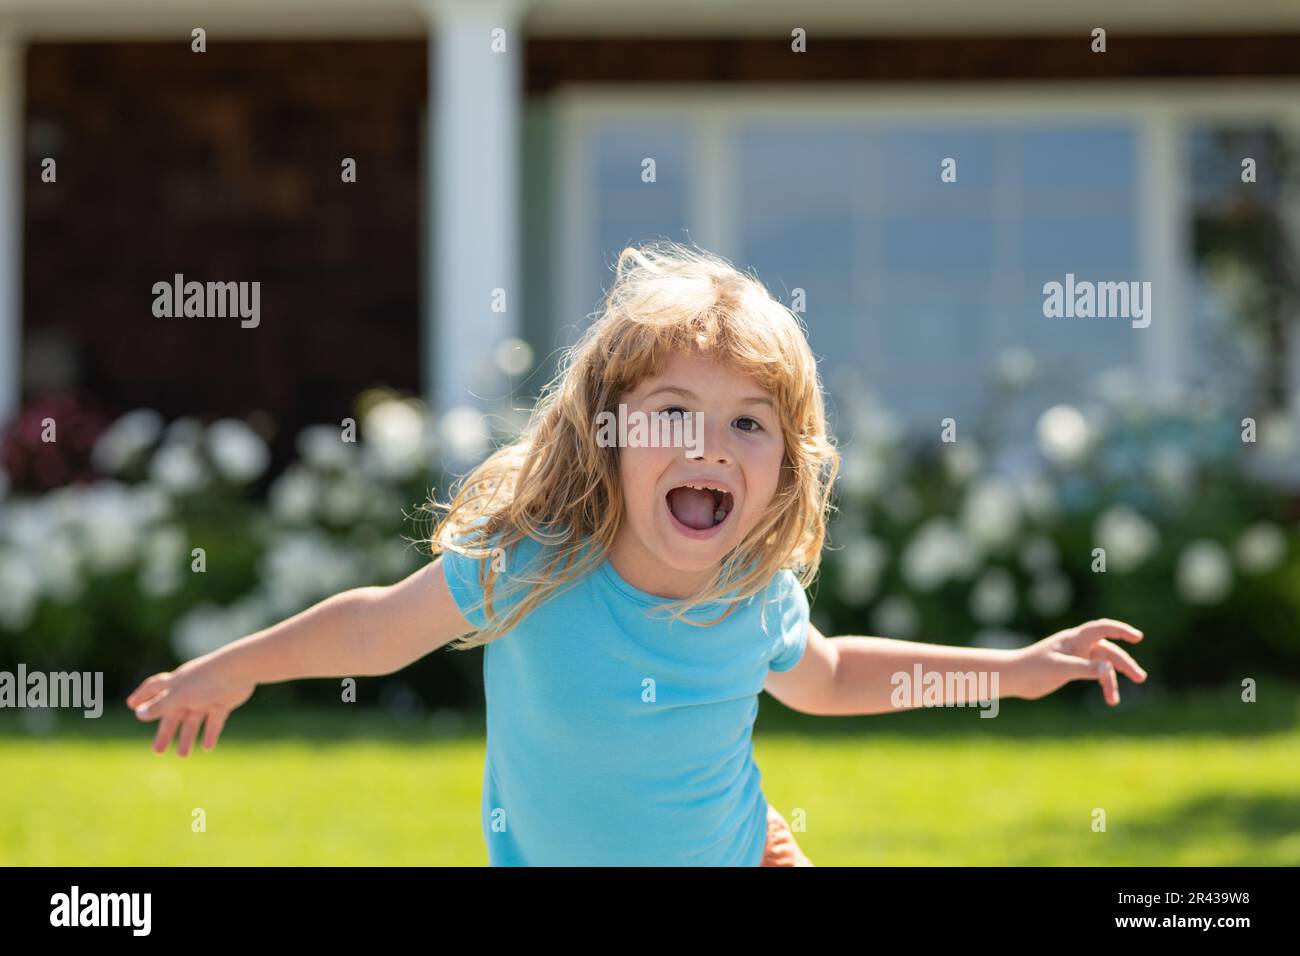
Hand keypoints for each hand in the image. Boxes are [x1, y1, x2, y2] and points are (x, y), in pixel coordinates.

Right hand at [126, 657, 255, 755]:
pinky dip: (210, 733)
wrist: (238, 671)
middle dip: (165, 732)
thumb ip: (160, 705)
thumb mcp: (179, 696)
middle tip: (157, 751)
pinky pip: (214, 721)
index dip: (142, 696)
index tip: (131, 706)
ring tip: (183, 755)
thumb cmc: (205, 680)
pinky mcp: (222, 703)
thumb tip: (138, 713)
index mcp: (175, 684)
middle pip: (173, 714)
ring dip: (187, 737)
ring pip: (193, 721)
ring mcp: (206, 697)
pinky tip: (206, 747)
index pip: (154, 688)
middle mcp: (189, 690)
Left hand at [1011, 618, 1146, 705]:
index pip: (1102, 629)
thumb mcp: (1060, 669)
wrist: (1013, 677)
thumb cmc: (1032, 668)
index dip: (1121, 630)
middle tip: (1140, 678)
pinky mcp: (1073, 668)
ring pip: (1103, 665)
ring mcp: (1077, 656)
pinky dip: (1103, 685)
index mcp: (1074, 639)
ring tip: (1115, 701)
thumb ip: (1085, 668)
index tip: (1138, 637)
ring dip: (1113, 680)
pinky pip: (1095, 674)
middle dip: (1124, 664)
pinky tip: (1109, 699)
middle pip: (1108, 650)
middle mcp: (1078, 645)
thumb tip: (1110, 669)